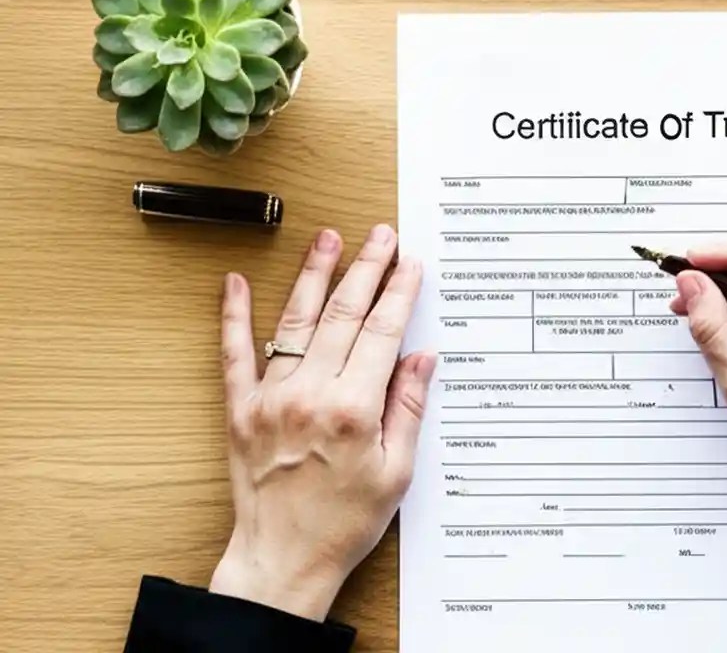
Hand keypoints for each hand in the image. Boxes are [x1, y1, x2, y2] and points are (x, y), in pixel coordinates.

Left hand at [210, 225, 435, 620]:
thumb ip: (407, 409)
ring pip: (296, 322)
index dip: (399, 292)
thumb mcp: (396, 472)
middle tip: (380, 236)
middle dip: (366, 269)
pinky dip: (236, 316)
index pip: (383, 333)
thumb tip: (422, 357)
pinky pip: (236, 353)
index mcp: (353, 411)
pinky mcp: (240, 410)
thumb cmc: (344, 523)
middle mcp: (310, 395)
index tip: (411, 264)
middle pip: (344, 316)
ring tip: (327, 239)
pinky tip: (239, 283)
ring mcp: (270, 399)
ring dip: (314, 276)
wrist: (283, 560)